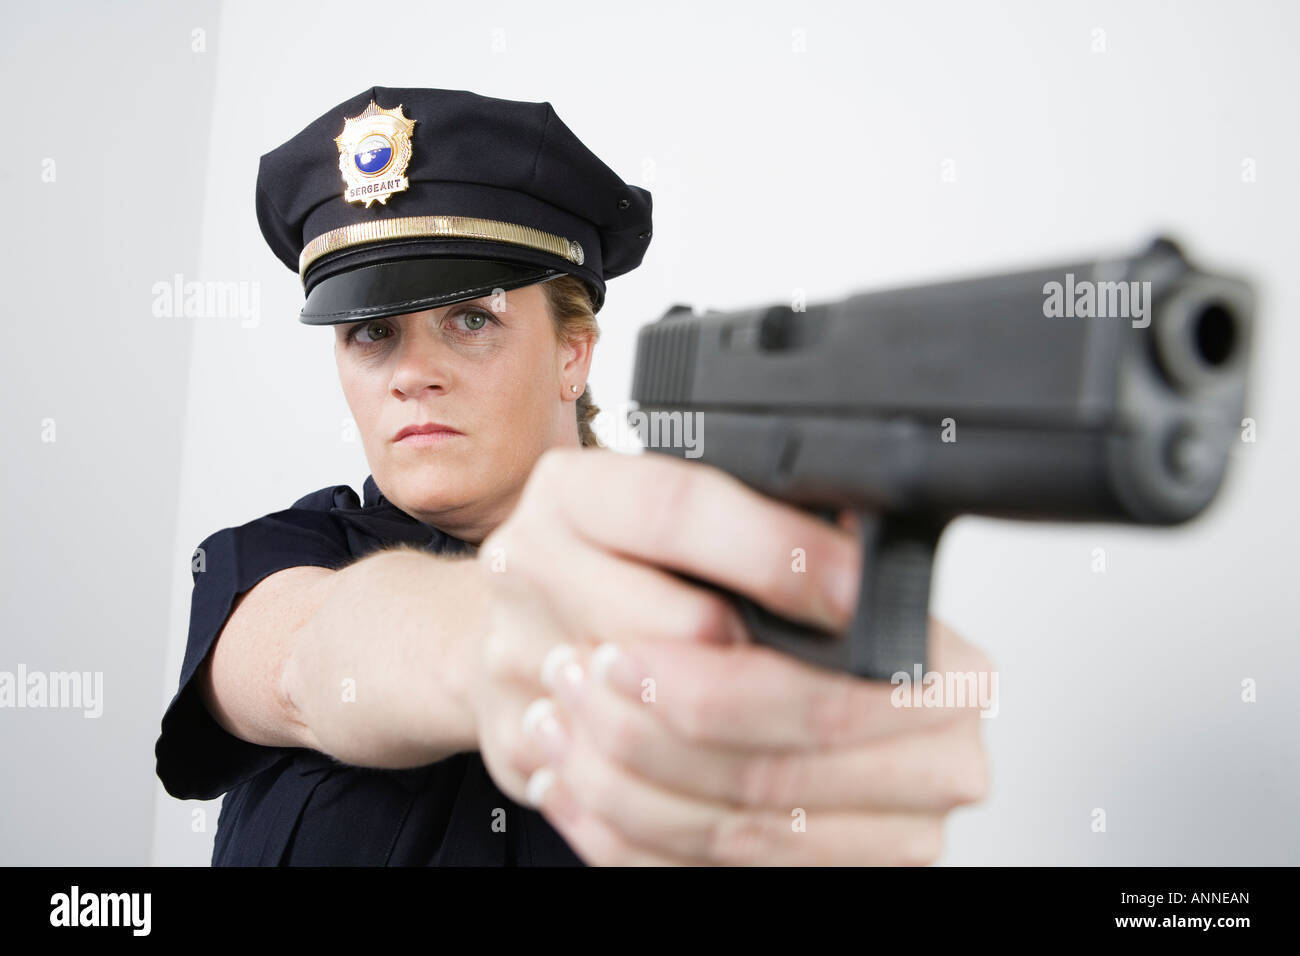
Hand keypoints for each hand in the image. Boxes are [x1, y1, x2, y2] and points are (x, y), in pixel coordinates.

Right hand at [471, 447, 990, 863]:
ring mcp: (515, 670)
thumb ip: (751, 519)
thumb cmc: (603, 562)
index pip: (681, 510)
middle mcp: (531, 571)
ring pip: (671, 750)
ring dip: (796, 773)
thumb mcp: (667, 511)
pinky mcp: (519, 755)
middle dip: (821, 689)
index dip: (782, 554)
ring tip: (885, 771)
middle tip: (924, 710)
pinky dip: (721, 838)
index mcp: (575, 495)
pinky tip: (802, 826)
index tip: (866, 593)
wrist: (506, 623)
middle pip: (688, 637)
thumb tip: (874, 545)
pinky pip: (628, 825)